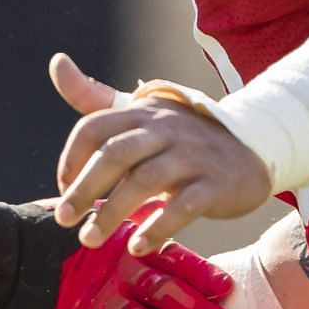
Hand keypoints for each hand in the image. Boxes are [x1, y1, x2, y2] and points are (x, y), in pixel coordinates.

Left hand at [49, 53, 271, 253]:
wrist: (253, 145)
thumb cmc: (182, 135)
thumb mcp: (141, 112)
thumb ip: (96, 97)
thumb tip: (56, 62)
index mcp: (142, 112)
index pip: (94, 127)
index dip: (71, 157)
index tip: (62, 187)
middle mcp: (165, 129)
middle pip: (116, 154)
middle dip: (84, 189)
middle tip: (63, 219)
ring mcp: (192, 156)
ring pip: (145, 181)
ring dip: (113, 213)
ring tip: (89, 238)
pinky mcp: (215, 184)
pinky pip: (183, 207)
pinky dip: (157, 228)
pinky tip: (137, 247)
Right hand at [50, 201, 237, 308]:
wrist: (1, 251)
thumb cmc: (52, 233)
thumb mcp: (95, 218)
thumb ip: (131, 219)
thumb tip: (160, 205)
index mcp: (124, 246)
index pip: (170, 258)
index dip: (200, 274)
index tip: (228, 289)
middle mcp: (115, 275)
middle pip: (166, 296)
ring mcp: (95, 305)